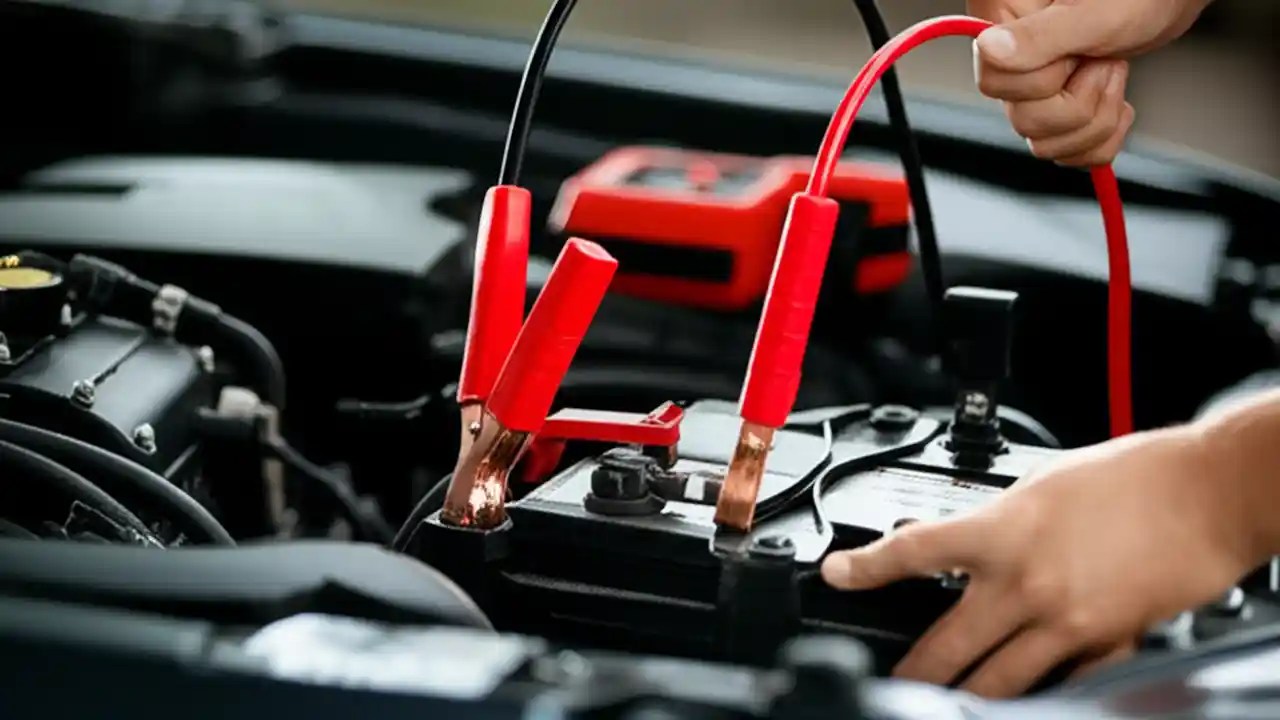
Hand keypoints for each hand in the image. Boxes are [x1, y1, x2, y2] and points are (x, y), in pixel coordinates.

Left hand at [821, 426, 1266, 697]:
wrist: (1209, 493)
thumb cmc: (1133, 476)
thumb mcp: (1042, 482)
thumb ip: (998, 519)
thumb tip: (966, 542)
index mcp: (1004, 530)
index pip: (914, 551)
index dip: (864, 567)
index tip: (837, 575)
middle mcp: (1027, 584)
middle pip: (946, 645)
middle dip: (910, 672)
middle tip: (889, 684)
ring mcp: (1067, 623)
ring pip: (998, 681)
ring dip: (964, 697)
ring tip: (941, 704)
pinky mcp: (1108, 645)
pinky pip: (1063, 682)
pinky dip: (1039, 691)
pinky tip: (1023, 696)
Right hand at [966, 0, 1213, 165]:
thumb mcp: (1096, 13)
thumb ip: (1039, 36)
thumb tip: (988, 49)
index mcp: (1003, 22)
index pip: (993, 83)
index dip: (1045, 81)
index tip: (1078, 54)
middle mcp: (1009, 58)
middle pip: (1022, 120)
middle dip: (1079, 102)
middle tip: (1104, 62)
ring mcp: (1032, 85)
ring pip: (1043, 142)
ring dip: (1095, 119)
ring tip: (1112, 73)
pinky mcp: (1053, 106)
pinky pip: (1064, 151)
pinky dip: (1099, 139)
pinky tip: (1115, 105)